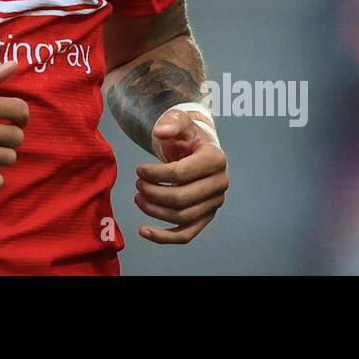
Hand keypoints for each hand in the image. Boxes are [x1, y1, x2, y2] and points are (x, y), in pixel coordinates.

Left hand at [135, 108, 227, 243]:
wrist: (197, 150)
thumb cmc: (187, 137)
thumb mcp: (180, 121)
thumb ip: (171, 122)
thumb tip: (161, 132)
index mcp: (215, 158)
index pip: (182, 172)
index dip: (156, 173)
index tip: (139, 170)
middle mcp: (220, 184)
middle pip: (182, 198)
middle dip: (153, 193)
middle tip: (137, 184)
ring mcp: (214, 203)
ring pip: (182, 217)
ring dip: (155, 211)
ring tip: (138, 198)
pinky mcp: (205, 217)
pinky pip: (187, 234)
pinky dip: (165, 237)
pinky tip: (144, 231)